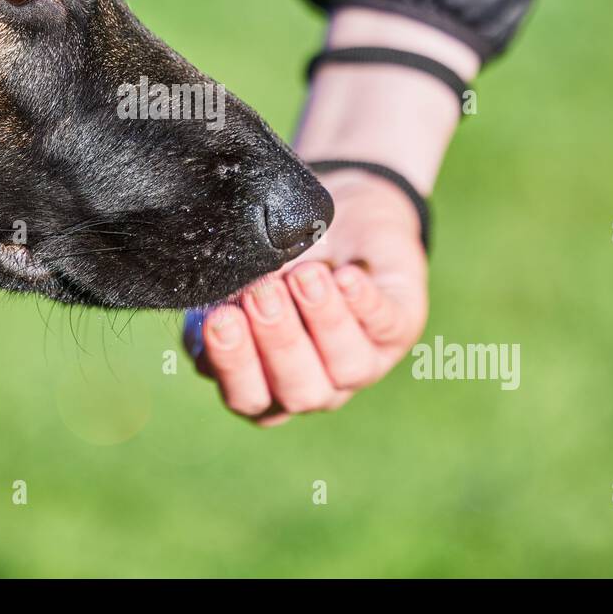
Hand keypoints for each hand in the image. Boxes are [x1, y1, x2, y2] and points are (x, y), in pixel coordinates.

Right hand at [192, 169, 426, 424]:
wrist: (343, 217)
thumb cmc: (282, 253)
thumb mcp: (247, 271)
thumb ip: (226, 294)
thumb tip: (212, 302)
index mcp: (267, 382)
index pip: (246, 396)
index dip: (233, 364)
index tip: (219, 319)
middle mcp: (317, 384)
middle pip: (299, 391)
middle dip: (278, 341)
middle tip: (262, 292)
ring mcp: (363, 362)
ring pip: (347, 366)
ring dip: (322, 319)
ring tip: (305, 274)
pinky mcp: (400, 327)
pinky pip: (386, 324)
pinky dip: (364, 302)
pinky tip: (345, 276)